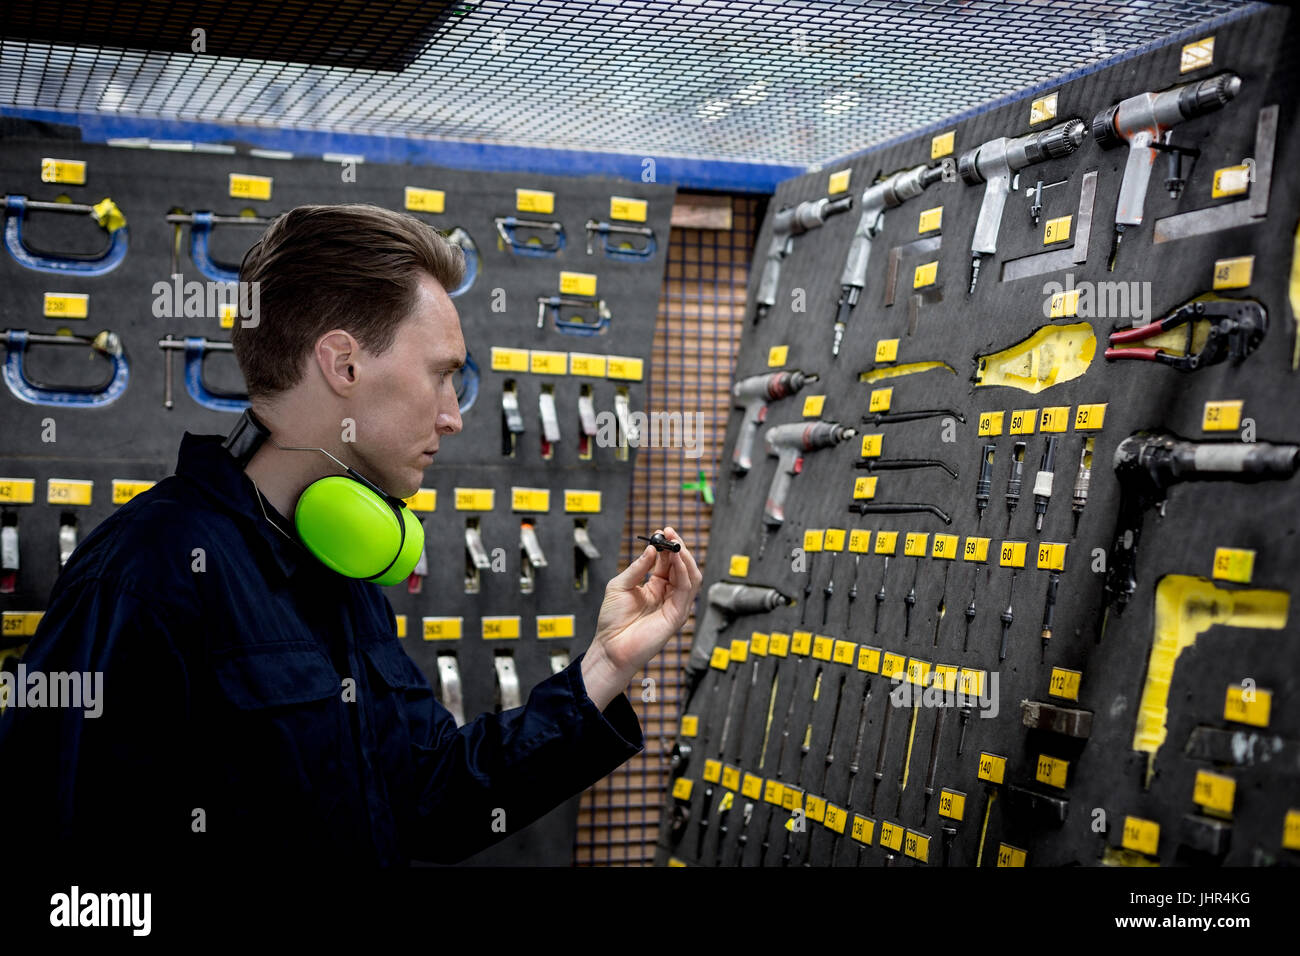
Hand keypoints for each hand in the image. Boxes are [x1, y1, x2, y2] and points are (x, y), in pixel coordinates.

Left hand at [581, 527, 702, 709]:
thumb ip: (638, 567)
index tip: (662, 530)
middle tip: (670, 532)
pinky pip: (686, 590)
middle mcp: (667, 594)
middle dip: (678, 547)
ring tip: (675, 543)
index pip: (668, 562)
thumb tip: (652, 548)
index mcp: (655, 587)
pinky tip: (677, 560)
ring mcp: (674, 605)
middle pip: (682, 567)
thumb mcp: (620, 585)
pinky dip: (684, 572)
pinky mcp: (677, 615)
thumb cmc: (612, 621)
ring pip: (690, 576)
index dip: (667, 546)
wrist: (610, 647)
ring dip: (685, 557)